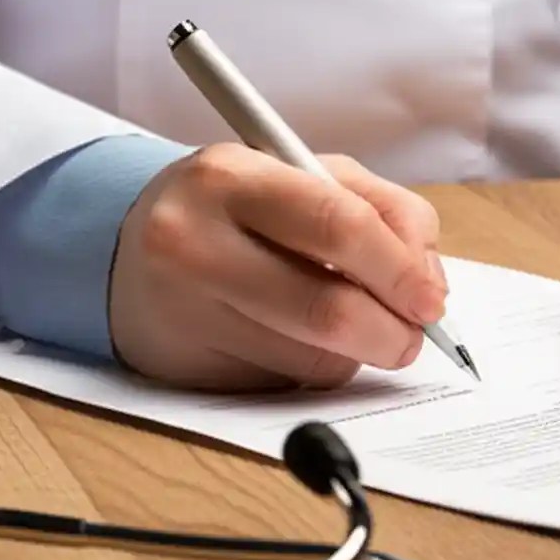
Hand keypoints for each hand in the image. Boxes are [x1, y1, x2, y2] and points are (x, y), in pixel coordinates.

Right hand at [109, 143, 447, 390]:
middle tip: (412, 336)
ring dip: (357, 352)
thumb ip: (383, 209)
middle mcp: (194, 244)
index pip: (339, 226)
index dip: (401, 270)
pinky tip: (297, 339)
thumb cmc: (240, 210)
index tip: (432, 299)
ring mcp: (185, 313)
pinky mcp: (187, 369)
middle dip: (392, 332)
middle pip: (328, 310)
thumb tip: (428, 282)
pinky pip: (287, 383)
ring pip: (314, 359)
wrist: (128, 252)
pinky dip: (317, 368)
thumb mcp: (306, 176)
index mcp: (230, 178)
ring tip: (351, 324)